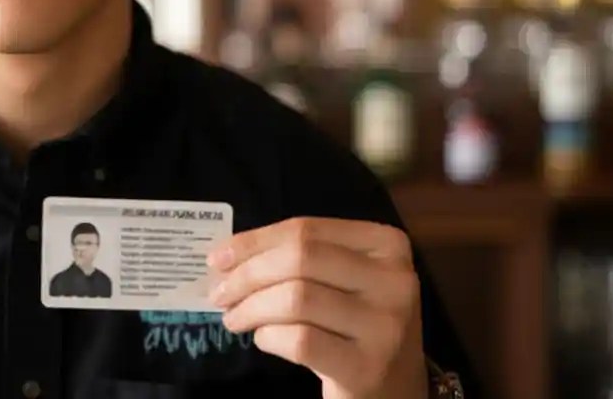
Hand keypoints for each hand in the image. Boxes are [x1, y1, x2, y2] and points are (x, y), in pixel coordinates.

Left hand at [205, 217, 427, 398]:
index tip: (217, 258)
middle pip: (299, 259)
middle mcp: (395, 280)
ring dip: (251, 308)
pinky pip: (299, 340)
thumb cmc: (356, 325)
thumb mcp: (341, 281)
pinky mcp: (367, 367)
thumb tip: (226, 255)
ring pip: (296, 298)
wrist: (393, 388)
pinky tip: (264, 339)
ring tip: (234, 319)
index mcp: (387, 244)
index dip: (254, 242)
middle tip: (219, 293)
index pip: (306, 229)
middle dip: (247, 275)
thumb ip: (295, 259)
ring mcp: (385, 325)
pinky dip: (269, 337)